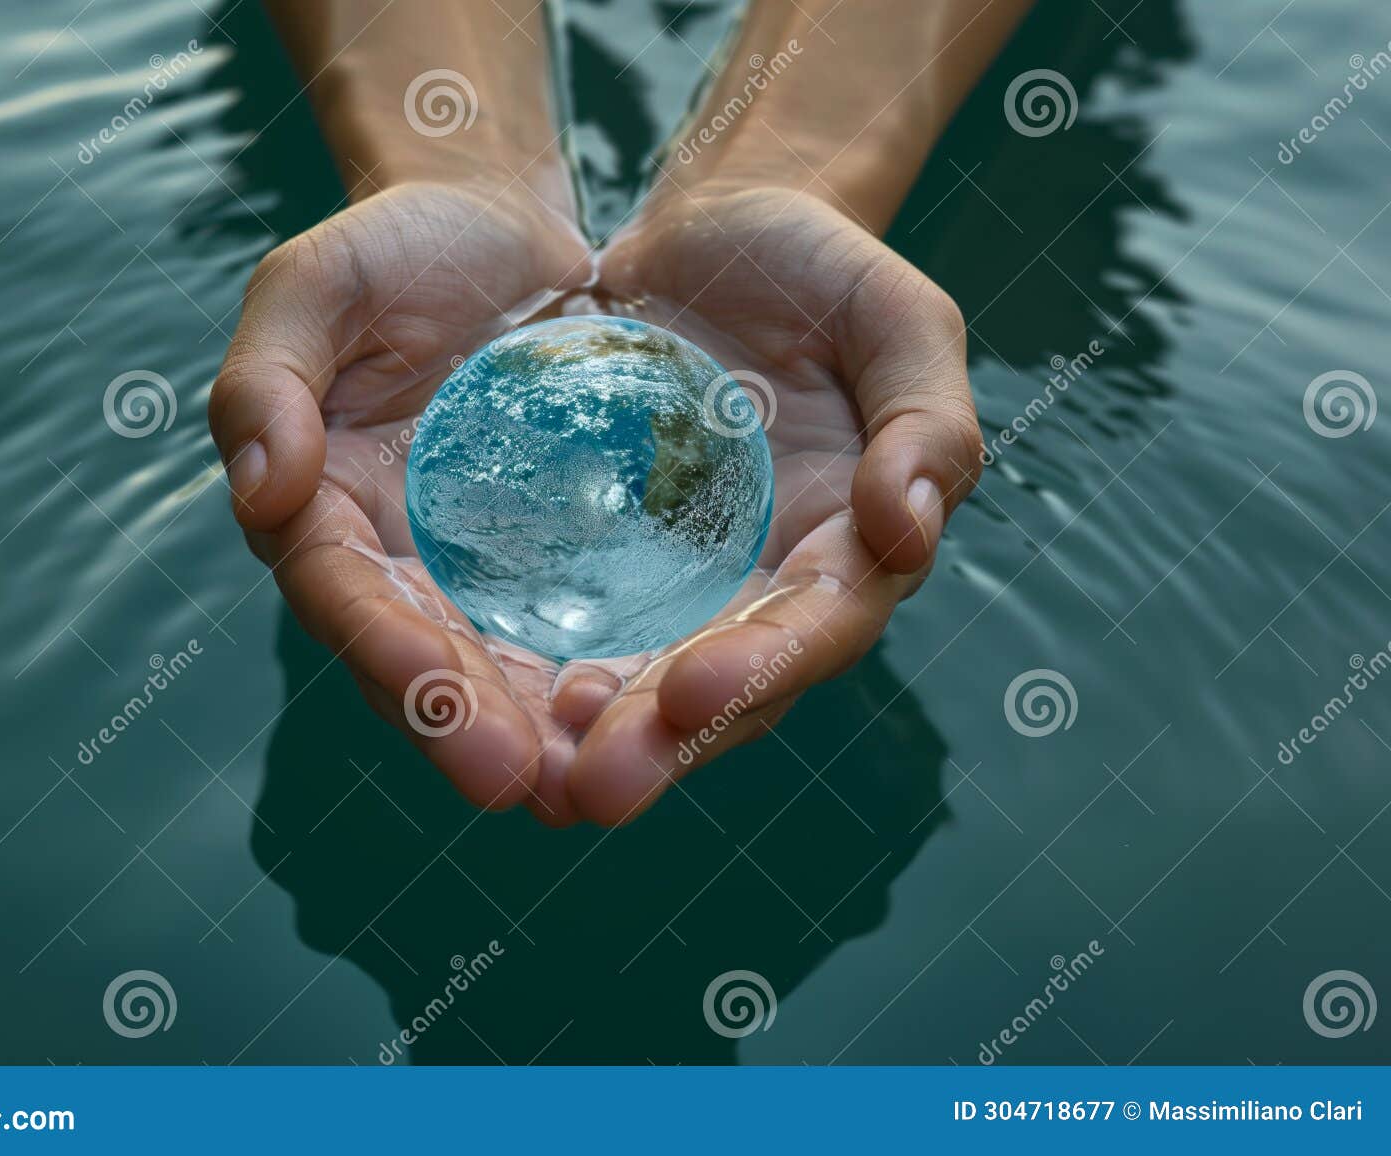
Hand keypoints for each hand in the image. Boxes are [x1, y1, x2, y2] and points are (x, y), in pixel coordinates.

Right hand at [208, 180, 596, 815]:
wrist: (506, 241)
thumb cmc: (402, 253)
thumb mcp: (319, 285)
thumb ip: (269, 378)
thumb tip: (266, 488)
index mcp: (329, 521)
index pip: (349, 605)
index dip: (395, 661)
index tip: (446, 704)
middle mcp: (405, 575)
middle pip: (436, 678)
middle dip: (482, 735)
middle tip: (540, 789)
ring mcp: (490, 582)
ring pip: (519, 683)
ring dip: (561, 740)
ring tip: (612, 780)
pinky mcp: (573, 572)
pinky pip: (598, 638)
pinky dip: (630, 680)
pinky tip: (677, 713)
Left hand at [552, 184, 982, 824]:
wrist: (712, 239)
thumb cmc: (820, 272)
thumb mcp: (898, 320)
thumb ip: (928, 422)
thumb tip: (906, 531)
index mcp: (848, 548)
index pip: (818, 626)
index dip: (765, 666)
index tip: (692, 691)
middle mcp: (764, 589)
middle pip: (722, 689)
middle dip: (662, 743)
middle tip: (596, 786)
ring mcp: (680, 583)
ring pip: (637, 681)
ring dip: (586, 732)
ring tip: (532, 769)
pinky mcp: (603, 561)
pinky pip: (565, 624)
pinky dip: (526, 664)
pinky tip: (477, 689)